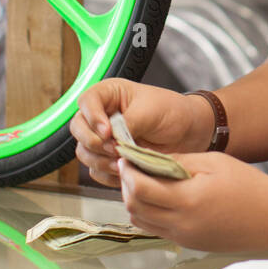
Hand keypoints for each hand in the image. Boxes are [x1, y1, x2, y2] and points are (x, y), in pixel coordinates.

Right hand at [72, 78, 209, 187]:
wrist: (189, 132)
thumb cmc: (172, 111)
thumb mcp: (150, 111)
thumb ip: (128, 123)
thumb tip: (112, 140)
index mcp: (109, 95)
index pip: (86, 101)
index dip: (92, 117)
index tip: (108, 131)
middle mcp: (102, 115)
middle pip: (78, 129)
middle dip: (93, 142)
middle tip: (114, 149)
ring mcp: (104, 138)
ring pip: (84, 152)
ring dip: (100, 160)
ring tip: (122, 161)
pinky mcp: (110, 159)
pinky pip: (97, 170)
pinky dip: (107, 174)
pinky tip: (125, 170)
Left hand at [118, 152, 267, 251]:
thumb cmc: (250, 188)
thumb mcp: (214, 162)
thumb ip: (180, 161)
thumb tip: (152, 159)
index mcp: (188, 200)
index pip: (140, 189)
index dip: (127, 172)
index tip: (126, 158)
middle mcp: (181, 224)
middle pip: (135, 208)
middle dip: (126, 186)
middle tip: (129, 169)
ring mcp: (184, 238)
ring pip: (142, 222)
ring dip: (135, 202)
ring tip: (142, 182)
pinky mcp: (189, 244)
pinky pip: (158, 230)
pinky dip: (150, 214)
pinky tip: (160, 197)